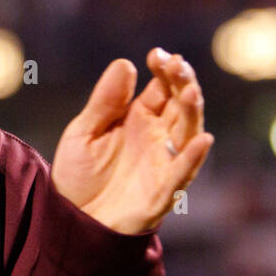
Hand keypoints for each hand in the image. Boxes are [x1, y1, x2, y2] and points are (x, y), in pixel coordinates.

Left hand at [51, 48, 213, 234]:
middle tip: (177, 64)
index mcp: (139, 118)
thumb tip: (125, 63)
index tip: (157, 55)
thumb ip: (104, 101)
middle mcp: (157, 137)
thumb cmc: (80, 174)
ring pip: (187, 132)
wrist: (73, 220)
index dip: (163, 70)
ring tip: (190, 91)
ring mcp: (163, 162)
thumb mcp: (84, 132)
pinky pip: (183, 172)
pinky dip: (194, 157)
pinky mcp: (163, 190)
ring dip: (192, 112)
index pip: (160, 88)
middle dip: (181, 83)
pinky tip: (202, 139)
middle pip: (179, 104)